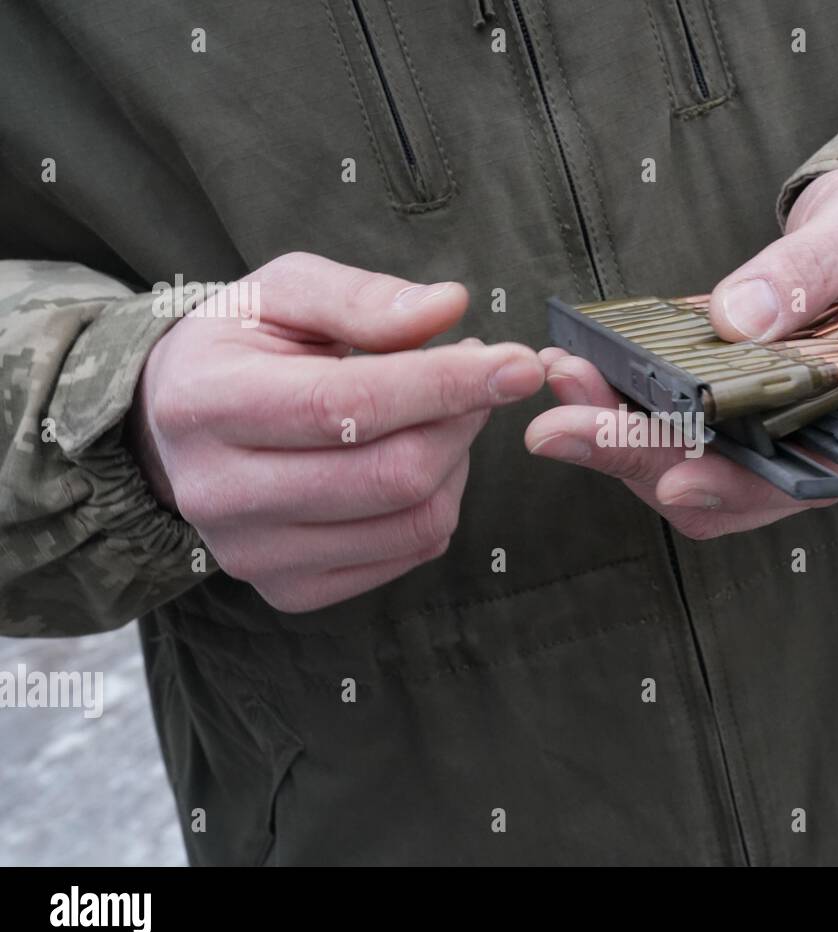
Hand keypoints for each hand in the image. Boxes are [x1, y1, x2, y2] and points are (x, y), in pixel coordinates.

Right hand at [127, 252, 543, 611]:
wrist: (174, 427)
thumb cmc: (240, 346)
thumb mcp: (281, 291)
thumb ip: (361, 296)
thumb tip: (447, 308)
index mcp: (208, 405)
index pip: (350, 406)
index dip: (448, 384)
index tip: (520, 363)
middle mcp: (221, 493)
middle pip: (393, 475)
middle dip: (464, 420)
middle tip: (482, 379)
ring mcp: (255, 554)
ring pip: (413, 522)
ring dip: (458, 462)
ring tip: (445, 415)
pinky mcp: (291, 590)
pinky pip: (409, 555)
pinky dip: (439, 504)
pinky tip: (421, 461)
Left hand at [525, 168, 837, 538]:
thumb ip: (808, 272)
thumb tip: (736, 317)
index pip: (803, 482)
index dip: (737, 490)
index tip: (673, 479)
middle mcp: (818, 449)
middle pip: (723, 488)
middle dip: (640, 459)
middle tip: (564, 425)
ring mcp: (767, 439)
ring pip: (683, 471)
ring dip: (615, 440)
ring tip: (565, 382)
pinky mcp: (727, 415)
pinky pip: (669, 432)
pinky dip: (619, 412)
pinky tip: (579, 375)